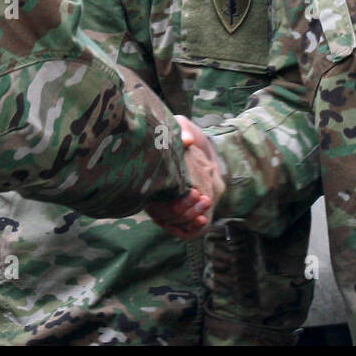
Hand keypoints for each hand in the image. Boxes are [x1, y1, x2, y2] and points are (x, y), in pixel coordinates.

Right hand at [147, 116, 225, 239]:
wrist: (198, 145)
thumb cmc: (183, 135)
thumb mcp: (182, 126)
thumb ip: (182, 129)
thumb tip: (187, 140)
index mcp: (149, 179)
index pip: (157, 202)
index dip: (176, 202)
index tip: (195, 191)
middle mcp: (153, 196)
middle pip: (166, 214)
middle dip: (187, 209)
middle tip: (204, 198)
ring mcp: (165, 207)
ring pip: (175, 222)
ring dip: (192, 216)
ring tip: (206, 202)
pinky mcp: (177, 213)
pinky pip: (180, 229)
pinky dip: (192, 228)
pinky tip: (202, 220)